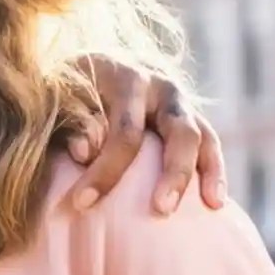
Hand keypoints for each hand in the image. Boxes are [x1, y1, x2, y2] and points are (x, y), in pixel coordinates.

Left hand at [64, 54, 227, 214]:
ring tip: (211, 206)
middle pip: (179, 131)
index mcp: (123, 77)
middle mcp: (159, 86)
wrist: (84, 64)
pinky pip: (209, 143)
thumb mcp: (58, 96)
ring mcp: (178, 101)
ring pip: (202, 136)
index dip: (106, 170)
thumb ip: (70, 121)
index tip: (82, 203)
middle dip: (173, 173)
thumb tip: (85, 153)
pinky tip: (216, 202)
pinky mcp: (188, 116)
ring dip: (206, 173)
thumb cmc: (65, 88)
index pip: (124, 130)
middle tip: (161, 210)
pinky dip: (214, 170)